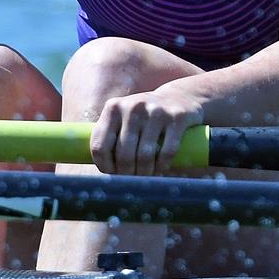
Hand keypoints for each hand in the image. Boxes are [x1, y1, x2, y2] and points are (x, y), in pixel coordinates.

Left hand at [88, 88, 206, 174]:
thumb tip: (97, 172)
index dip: (104, 166)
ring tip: (145, 176)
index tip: (112, 174)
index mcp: (113, 107)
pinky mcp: (177, 117)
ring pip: (145, 154)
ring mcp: (156, 111)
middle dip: (127, 173)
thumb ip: (110, 137)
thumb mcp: (124, 118)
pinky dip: (163, 165)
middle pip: (123, 153)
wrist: (180, 98)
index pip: (100, 146)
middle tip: (131, 180)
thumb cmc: (145, 116)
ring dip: (145, 172)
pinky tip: (161, 168)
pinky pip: (168, 151)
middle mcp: (133, 106)